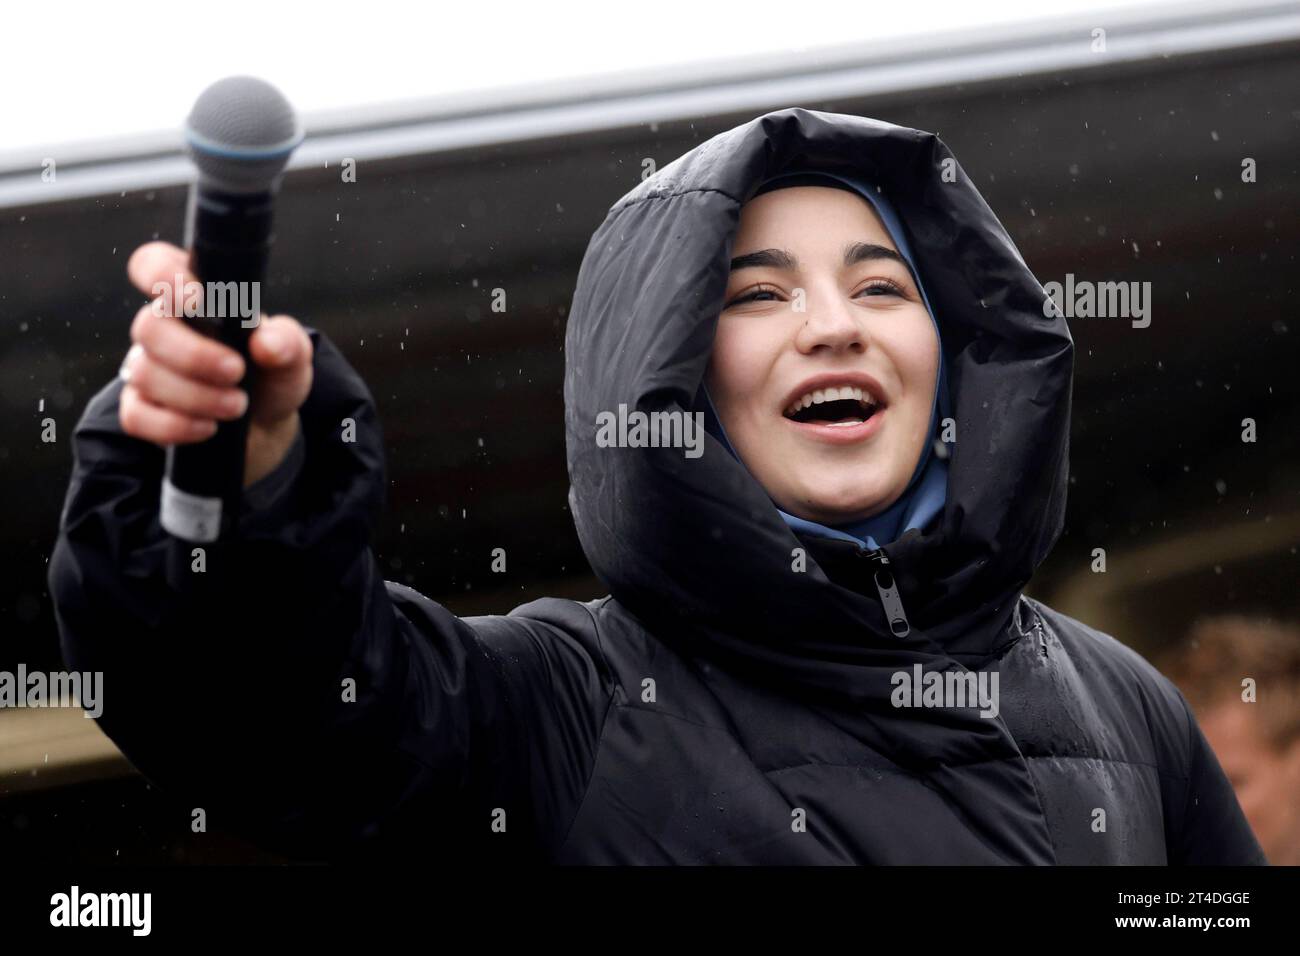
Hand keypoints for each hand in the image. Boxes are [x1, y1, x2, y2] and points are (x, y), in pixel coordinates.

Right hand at [118, 241, 313, 487]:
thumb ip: (288, 342)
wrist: (266, 426)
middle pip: (148, 327)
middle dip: (194, 355)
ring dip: (196, 396)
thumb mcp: (292, 357)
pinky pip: (136, 415)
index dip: (162, 275)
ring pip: (144, 374)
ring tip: (237, 406)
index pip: (154, 265)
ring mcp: (146, 367)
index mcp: (196, 298)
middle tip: (236, 372)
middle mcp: (163, 327)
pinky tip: (207, 428)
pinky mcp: (141, 408)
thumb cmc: (271, 376)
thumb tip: (266, 343)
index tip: (198, 301)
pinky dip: (175, 425)